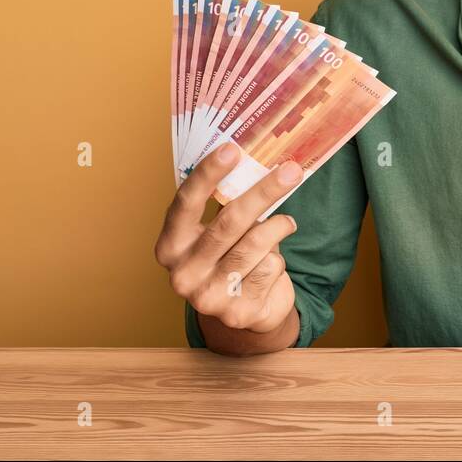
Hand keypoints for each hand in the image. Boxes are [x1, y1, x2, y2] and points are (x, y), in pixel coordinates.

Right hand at [154, 144, 302, 333]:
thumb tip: (260, 163)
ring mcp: (207, 297)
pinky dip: (278, 259)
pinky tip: (271, 264)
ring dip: (278, 227)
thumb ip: (228, 205)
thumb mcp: (222, 232)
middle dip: (264, 192)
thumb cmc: (232, 257)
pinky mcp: (237, 313)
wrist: (245, 309)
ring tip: (286, 222)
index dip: (208, 175)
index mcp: (170, 246)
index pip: (185, 203)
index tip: (232, 149)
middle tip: (291, 171)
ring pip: (255, 244)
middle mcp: (182, 274)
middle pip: (228, 222)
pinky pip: (269, 268)